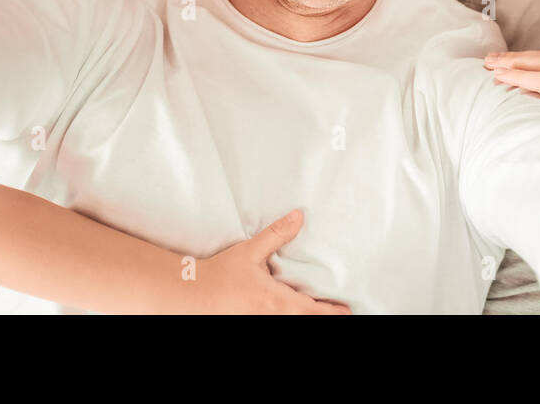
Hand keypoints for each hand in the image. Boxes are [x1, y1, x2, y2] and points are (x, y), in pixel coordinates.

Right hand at [196, 209, 351, 313]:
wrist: (193, 294)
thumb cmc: (221, 274)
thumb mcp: (250, 252)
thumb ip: (277, 235)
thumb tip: (299, 216)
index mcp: (279, 302)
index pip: (315, 311)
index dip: (333, 312)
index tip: (347, 310)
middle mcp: (274, 318)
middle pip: (306, 320)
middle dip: (324, 316)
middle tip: (340, 312)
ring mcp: (262, 323)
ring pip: (291, 322)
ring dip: (305, 314)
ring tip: (318, 310)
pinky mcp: (252, 322)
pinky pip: (278, 321)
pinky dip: (289, 315)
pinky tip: (291, 309)